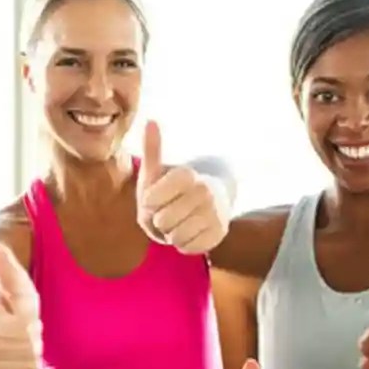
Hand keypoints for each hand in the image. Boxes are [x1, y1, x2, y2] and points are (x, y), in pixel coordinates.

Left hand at [136, 120, 230, 253]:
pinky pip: (187, 248)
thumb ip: (152, 149)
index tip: (154, 197)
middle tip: (167, 212)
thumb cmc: (172, 188)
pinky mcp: (219, 234)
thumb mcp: (156, 171)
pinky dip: (183, 244)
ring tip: (178, 222)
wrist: (207, 202)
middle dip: (159, 220)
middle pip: (163, 221)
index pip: (153, 199)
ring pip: (175, 236)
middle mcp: (205, 192)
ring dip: (170, 234)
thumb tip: (151, 121)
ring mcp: (215, 214)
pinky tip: (189, 231)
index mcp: (187, 174)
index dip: (149, 203)